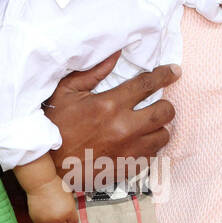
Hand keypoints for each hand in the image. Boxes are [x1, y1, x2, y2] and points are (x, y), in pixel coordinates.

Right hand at [27, 177, 78, 222]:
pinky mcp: (38, 220)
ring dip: (53, 222)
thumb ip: (70, 206)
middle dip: (63, 221)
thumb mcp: (69, 195)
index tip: (69, 218)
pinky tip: (44, 213)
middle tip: (59, 214)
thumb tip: (71, 213)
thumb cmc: (54, 185)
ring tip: (51, 214)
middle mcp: (59, 218)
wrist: (40, 183)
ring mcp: (48, 221)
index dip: (71, 219)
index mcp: (69, 212)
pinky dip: (43, 221)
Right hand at [46, 52, 179, 184]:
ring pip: (163, 136)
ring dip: (159, 128)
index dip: (165, 75)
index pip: (148, 84)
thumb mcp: (66, 92)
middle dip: (166, 105)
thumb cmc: (54, 126)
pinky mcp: (128, 168)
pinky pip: (153, 156)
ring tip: (149, 126)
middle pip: (164, 112)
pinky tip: (139, 143)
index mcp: (109, 104)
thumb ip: (92, 73)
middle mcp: (124, 128)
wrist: (46, 166)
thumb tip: (115, 54)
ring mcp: (128, 150)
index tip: (175, 72)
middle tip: (159, 104)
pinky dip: (150, 148)